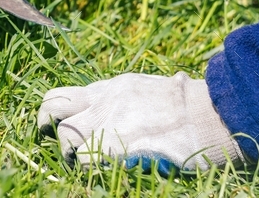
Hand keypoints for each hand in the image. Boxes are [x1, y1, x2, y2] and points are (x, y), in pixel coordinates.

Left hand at [37, 72, 242, 173]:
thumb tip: (114, 106)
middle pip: (52, 110)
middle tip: (58, 144)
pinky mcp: (118, 146)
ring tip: (84, 161)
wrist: (212, 113)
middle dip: (46, 128)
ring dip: (69, 153)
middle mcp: (102, 102)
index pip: (62, 95)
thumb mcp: (147, 89)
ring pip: (65, 137)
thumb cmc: (188, 104)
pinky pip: (85, 159)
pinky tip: (104, 169)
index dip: (51, 112)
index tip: (52, 126)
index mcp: (109, 88)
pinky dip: (87, 167)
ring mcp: (108, 123)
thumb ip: (123, 98)